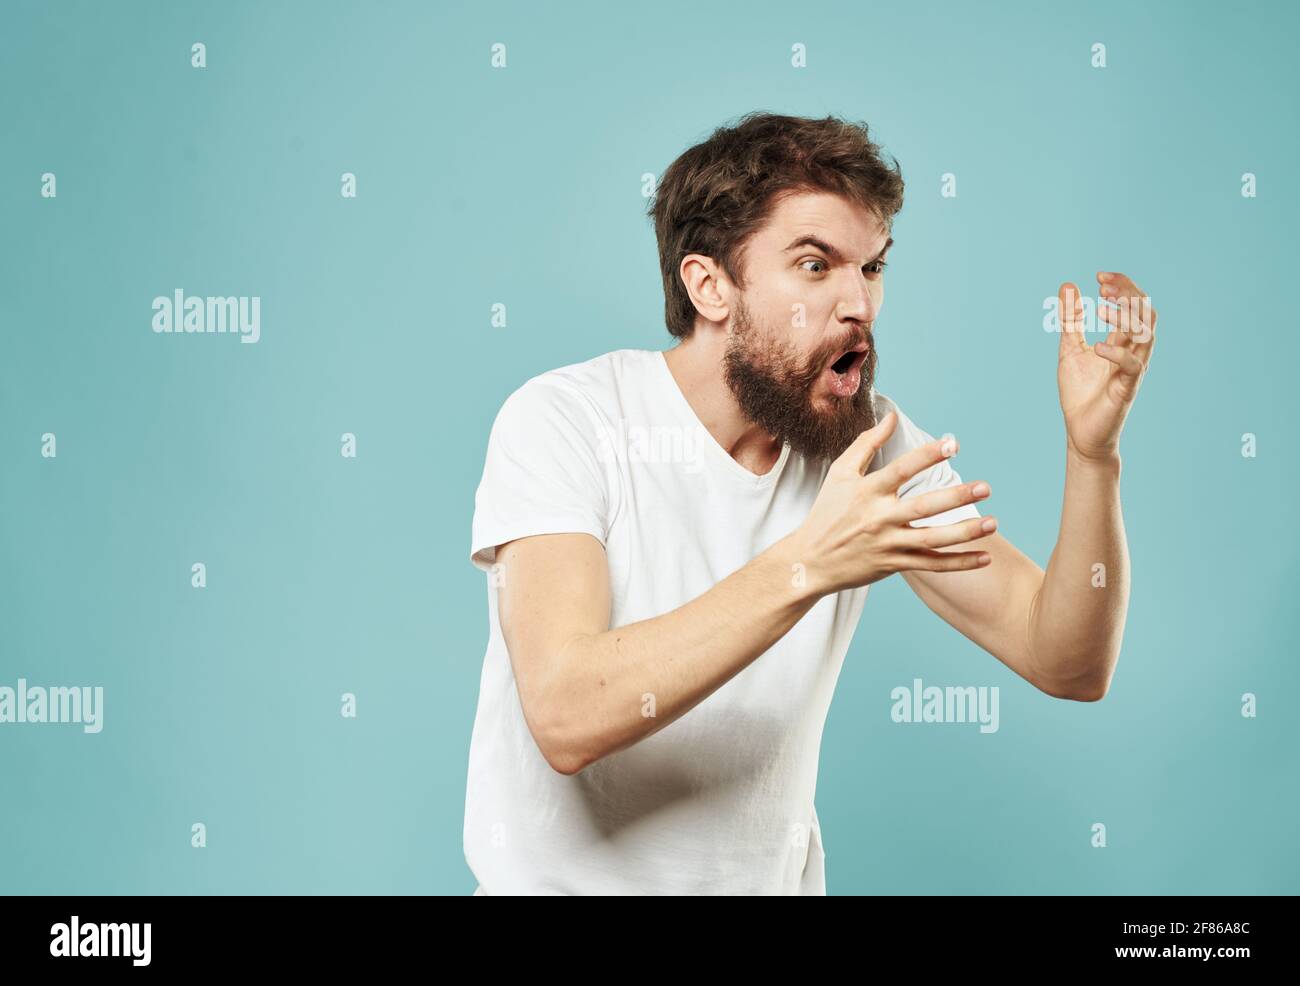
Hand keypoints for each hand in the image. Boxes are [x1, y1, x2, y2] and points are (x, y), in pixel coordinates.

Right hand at [791, 411, 995, 595]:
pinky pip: (932, 565)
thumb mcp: (840, 474)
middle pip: (924, 507)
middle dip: (956, 497)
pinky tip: (985, 558)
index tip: (953, 444)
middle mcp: (880, 518)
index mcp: (868, 491)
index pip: (902, 469)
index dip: (928, 455)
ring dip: (965, 532)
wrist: (810, 561)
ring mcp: (889, 543)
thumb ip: (866, 444)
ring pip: (933, 539)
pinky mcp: (894, 565)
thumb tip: (892, 417)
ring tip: (994, 523)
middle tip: (985, 487)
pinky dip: (959, 563)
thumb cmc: (827, 512)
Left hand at [1057, 273, 1157, 461]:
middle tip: (1103, 287)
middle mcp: (1133, 351)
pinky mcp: (1127, 388)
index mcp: (1122, 341)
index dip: (1122, 286)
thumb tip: (1068, 285)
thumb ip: (1071, 320)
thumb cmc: (1080, 392)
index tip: (1099, 277)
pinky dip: (1117, 352)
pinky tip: (1097, 347)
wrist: (1080, 432)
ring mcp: (1132, 369)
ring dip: (1127, 317)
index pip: (1134, 304)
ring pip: (1146, 334)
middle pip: (1146, 313)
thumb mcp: (1070, 349)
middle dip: (1128, 295)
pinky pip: (1132, 365)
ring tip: (1102, 310)